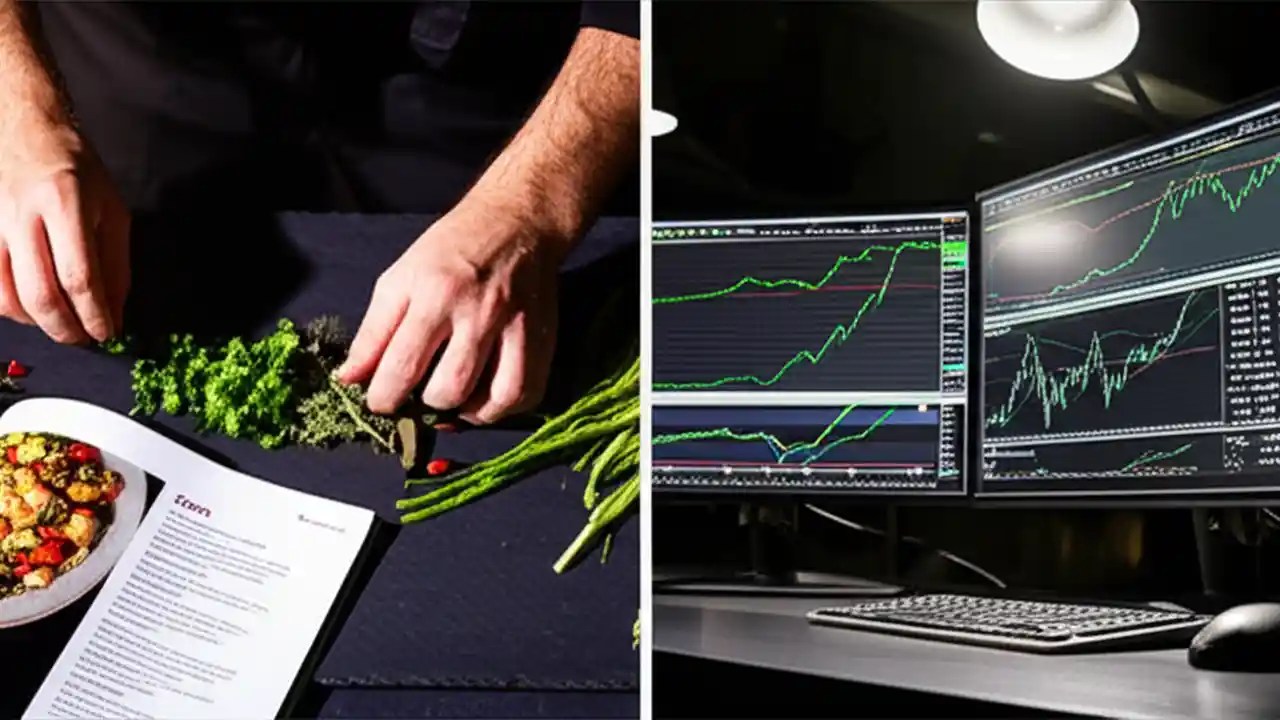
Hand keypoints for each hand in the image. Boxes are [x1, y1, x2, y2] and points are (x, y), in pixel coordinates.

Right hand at [0, 118, 128, 343]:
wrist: (28, 130)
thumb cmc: (77, 171)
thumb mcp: (112, 211)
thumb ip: (116, 265)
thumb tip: (115, 314)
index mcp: (65, 204)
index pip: (79, 277)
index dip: (94, 315)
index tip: (108, 333)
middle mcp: (23, 214)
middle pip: (40, 293)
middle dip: (66, 328)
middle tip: (85, 338)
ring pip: (6, 296)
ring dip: (37, 323)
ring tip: (62, 324)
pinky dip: (10, 307)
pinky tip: (30, 306)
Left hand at [337, 196, 563, 424]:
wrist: (516, 223)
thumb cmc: (450, 250)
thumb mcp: (400, 278)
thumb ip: (373, 332)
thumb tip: (349, 378)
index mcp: (436, 293)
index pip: (402, 366)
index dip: (383, 398)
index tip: (380, 400)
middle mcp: (480, 313)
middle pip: (448, 389)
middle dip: (425, 405)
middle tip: (418, 394)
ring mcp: (517, 328)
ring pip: (493, 399)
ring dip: (466, 413)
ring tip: (452, 401)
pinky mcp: (543, 339)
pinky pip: (527, 393)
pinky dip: (501, 408)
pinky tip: (484, 399)